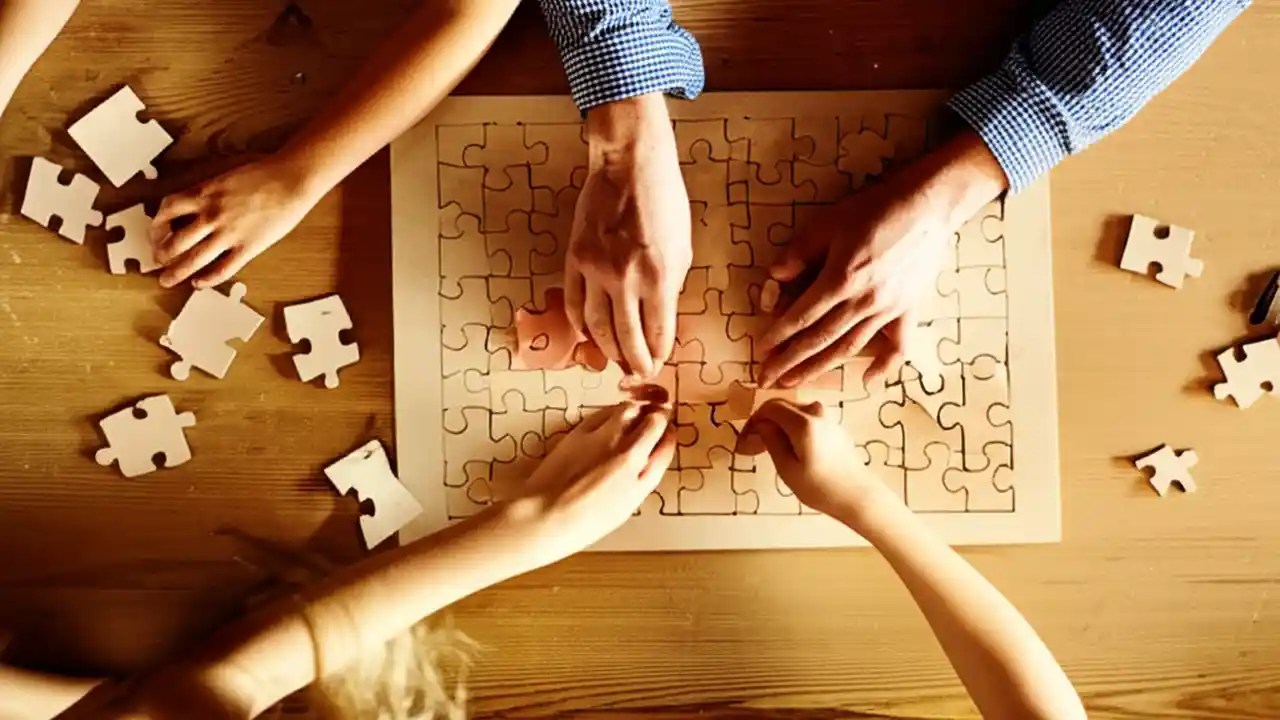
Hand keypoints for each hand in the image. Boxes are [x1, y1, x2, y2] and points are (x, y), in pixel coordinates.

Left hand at [151, 154, 322, 287]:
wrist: (291, 180)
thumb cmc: (264, 173)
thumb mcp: (225, 177)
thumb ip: (208, 192)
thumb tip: (195, 206)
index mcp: (204, 194)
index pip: (167, 210)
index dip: (156, 226)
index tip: (156, 233)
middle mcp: (210, 215)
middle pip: (175, 240)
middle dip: (161, 255)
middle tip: (158, 262)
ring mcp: (228, 233)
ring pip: (194, 259)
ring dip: (177, 273)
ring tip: (168, 281)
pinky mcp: (248, 247)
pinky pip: (223, 269)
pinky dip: (209, 279)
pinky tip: (200, 283)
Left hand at [508, 401, 675, 562]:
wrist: (545, 516)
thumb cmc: (579, 524)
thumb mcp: (621, 510)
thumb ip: (636, 485)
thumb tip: (640, 466)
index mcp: (641, 483)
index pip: (665, 449)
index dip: (669, 436)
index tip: (668, 432)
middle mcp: (629, 458)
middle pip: (654, 424)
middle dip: (658, 416)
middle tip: (657, 412)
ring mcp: (606, 441)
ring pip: (632, 411)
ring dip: (638, 407)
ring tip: (637, 409)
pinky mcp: (583, 431)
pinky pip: (606, 411)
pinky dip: (614, 409)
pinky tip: (613, 412)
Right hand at [566, 93, 690, 377]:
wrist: (628, 163)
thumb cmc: (663, 200)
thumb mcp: (682, 246)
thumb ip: (670, 285)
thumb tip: (659, 316)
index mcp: (659, 276)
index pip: (658, 332)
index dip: (659, 353)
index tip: (660, 363)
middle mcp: (625, 279)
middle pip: (626, 338)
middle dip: (634, 362)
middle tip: (639, 374)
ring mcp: (596, 270)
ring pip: (597, 327)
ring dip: (607, 350)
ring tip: (615, 361)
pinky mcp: (575, 259)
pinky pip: (575, 303)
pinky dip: (581, 325)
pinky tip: (588, 336)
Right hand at [740, 399, 888, 520]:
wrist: (858, 496)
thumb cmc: (820, 488)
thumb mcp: (787, 469)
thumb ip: (772, 441)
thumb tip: (761, 424)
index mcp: (803, 422)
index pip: (770, 407)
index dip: (754, 420)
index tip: (746, 438)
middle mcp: (816, 413)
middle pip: (782, 406)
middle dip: (765, 421)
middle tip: (753, 443)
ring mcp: (828, 419)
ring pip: (794, 412)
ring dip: (779, 424)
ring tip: (771, 448)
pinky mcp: (834, 428)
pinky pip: (807, 419)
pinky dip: (794, 428)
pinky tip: (791, 449)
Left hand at [757, 131, 1006, 387]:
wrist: (928, 206)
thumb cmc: (875, 210)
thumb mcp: (828, 222)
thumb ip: (799, 253)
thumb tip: (773, 277)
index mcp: (841, 279)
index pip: (802, 318)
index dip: (778, 337)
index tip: (761, 352)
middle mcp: (864, 301)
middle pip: (820, 340)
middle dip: (790, 362)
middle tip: (767, 379)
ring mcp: (888, 309)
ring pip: (849, 348)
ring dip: (820, 369)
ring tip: (796, 383)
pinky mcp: (909, 310)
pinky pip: (898, 346)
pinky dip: (884, 366)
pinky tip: (867, 381)